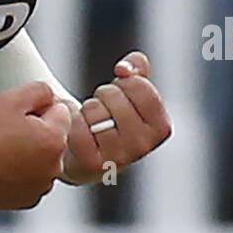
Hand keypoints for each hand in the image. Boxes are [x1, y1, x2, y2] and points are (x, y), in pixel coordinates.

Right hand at [0, 81, 70, 209]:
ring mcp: (39, 188)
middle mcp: (54, 168)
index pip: (60, 112)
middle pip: (52, 137)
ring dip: (27, 152)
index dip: (37, 107)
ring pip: (40, 159)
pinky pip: (28, 179)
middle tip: (5, 128)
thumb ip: (40, 91)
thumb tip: (50, 97)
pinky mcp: (24, 201)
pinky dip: (18, 172)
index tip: (17, 113)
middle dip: (36, 130)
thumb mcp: (11, 98)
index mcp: (55, 141)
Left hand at [59, 51, 171, 185]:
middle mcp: (143, 145)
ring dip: (88, 109)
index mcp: (160, 127)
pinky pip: (77, 125)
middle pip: (114, 95)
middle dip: (104, 94)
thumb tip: (126, 68)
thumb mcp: (130, 89)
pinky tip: (78, 131)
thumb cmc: (110, 117)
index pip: (142, 87)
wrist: (82, 152)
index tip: (123, 92)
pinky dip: (72, 121)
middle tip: (105, 109)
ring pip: (94, 109)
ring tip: (92, 122)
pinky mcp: (92, 163)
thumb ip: (137, 69)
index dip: (126, 82)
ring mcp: (118, 157)